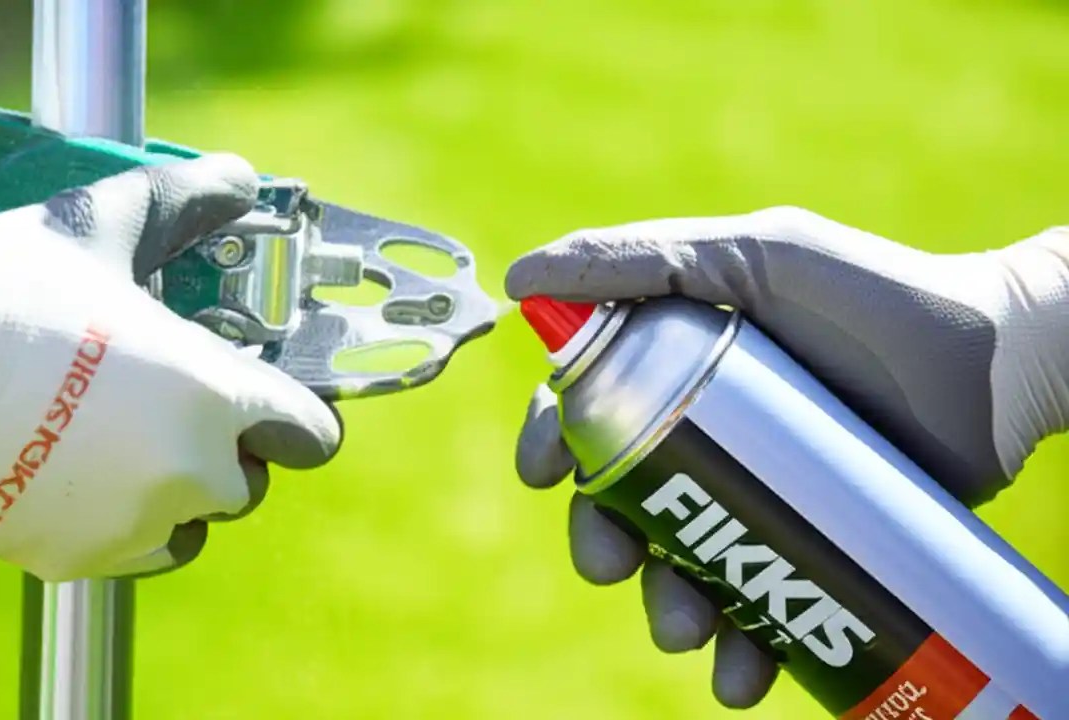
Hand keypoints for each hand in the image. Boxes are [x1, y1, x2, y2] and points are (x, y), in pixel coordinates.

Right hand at [0, 155, 341, 581]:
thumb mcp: (95, 226)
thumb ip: (183, 200)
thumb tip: (237, 178)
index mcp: (209, 397)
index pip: (313, 435)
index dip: (294, 414)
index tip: (264, 397)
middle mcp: (186, 474)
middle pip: (252, 481)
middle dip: (231, 448)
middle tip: (178, 403)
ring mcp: (130, 525)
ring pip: (197, 524)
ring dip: (184, 492)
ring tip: (129, 439)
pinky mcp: (72, 558)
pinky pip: (135, 552)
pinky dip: (129, 524)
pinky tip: (87, 476)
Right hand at [505, 206, 1068, 706]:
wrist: (996, 366)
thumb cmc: (875, 295)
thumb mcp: (753, 259)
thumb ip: (642, 260)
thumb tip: (517, 279)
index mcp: (678, 365)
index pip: (587, 405)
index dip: (551, 439)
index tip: (542, 474)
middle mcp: (706, 436)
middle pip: (621, 501)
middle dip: (602, 541)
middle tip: (612, 566)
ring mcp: (756, 497)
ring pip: (679, 571)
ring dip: (665, 610)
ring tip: (692, 632)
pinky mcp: (809, 552)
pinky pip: (755, 618)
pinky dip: (738, 653)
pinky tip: (744, 672)